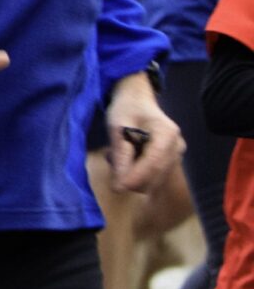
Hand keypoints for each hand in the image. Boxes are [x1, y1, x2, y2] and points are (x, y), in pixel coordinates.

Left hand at [107, 73, 183, 194]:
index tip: (117, 188)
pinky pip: (153, 177)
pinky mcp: (170, 162)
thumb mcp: (118, 128)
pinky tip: (128, 158)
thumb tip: (119, 187)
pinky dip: (137, 174)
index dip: (135, 178)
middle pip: (155, 176)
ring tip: (119, 155)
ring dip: (133, 176)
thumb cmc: (126, 110)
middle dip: (131, 177)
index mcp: (167, 134)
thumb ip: (121, 156)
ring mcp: (176, 156)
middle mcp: (177, 147)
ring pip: (153, 181)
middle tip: (112, 159)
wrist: (137, 100)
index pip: (153, 163)